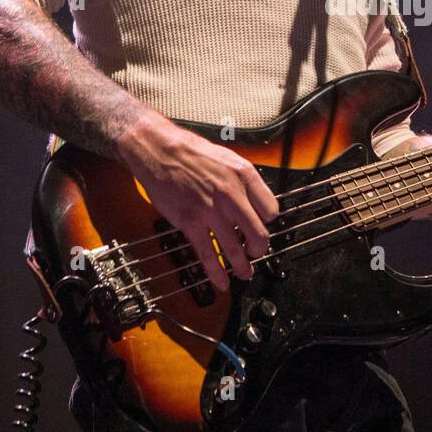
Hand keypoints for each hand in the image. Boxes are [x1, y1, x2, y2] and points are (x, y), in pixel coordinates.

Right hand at [114, 112, 278, 292]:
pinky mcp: (191, 222)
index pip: (271, 210)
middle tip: (255, 253)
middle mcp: (231, 194)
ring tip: (245, 273)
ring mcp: (211, 210)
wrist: (160, 150)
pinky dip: (216, 272)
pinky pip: (208, 253)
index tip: (263, 226)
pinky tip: (221, 281)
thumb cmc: (191, 152)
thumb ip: (244, 182)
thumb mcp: (228, 158)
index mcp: (244, 176)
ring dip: (241, 266)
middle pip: (258, 233)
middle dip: (259, 249)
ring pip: (234, 248)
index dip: (267, 222)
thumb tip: (254, 202)